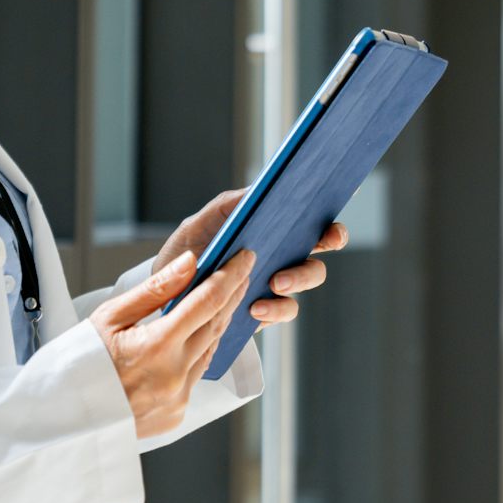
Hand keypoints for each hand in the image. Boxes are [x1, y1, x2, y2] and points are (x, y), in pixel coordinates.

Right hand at [87, 248, 256, 438]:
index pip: (207, 301)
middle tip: (242, 270)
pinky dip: (203, 350)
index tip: (243, 257)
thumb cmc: (79, 363)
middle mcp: (173, 375)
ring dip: (221, 321)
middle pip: (215, 324)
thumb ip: (155, 289)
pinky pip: (198, 375)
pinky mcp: (176, 414)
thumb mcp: (110, 316)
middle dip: (231, 294)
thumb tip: (190, 263)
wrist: (62, 417)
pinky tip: (203, 333)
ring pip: (211, 350)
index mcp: (156, 347)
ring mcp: (177, 398)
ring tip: (227, 296)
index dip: (230, 276)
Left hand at [153, 189, 348, 329]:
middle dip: (328, 242)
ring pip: (310, 276)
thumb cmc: (186, 253)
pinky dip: (276, 308)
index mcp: (270, 227)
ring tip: (277, 282)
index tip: (333, 223)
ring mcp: (278, 282)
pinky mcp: (268, 310)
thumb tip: (254, 193)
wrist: (170, 296)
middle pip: (321, 245)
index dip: (329, 217)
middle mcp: (281, 253)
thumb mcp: (197, 224)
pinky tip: (255, 308)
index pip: (308, 217)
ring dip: (299, 277)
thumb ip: (225, 207)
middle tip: (316, 243)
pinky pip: (286, 309)